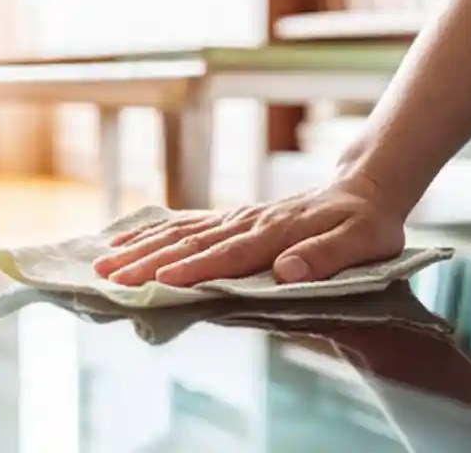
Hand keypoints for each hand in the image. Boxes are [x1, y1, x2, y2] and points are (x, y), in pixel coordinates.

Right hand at [91, 176, 406, 286]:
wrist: (365, 188)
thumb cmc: (367, 224)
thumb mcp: (364, 242)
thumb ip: (326, 256)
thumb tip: (287, 270)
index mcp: (277, 233)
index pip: (228, 255)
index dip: (194, 270)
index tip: (159, 282)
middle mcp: (248, 222)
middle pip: (191, 244)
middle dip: (148, 263)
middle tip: (110, 279)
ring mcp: (236, 218)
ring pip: (180, 233)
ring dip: (140, 249)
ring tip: (103, 262)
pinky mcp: (230, 218)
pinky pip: (185, 224)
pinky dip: (152, 233)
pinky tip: (125, 241)